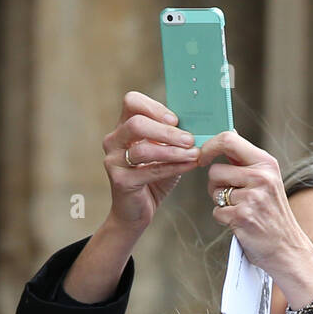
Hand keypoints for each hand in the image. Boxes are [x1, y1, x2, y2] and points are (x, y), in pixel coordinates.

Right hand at [103, 91, 199, 231]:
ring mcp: (114, 161)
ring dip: (172, 151)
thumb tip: (198, 123)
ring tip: (193, 153)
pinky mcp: (121, 181)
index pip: (132, 101)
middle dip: (166, 131)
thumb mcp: (162, 152)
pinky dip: (173, 167)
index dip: (154, 107)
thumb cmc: (151, 179)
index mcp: (123, 127)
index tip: (175, 119)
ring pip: (143, 149)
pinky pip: (150, 171)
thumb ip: (171, 137)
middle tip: (189, 138)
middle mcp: (113, 141)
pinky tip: (190, 165)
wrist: (135, 212)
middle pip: (137, 123)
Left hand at [197, 131, 312, 306]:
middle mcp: (261, 177)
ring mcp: (252, 197)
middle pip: (215, 170)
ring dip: (220, 202)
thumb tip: (228, 135)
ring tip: (240, 209)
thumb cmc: (273, 214)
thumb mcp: (268, 181)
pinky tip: (240, 222)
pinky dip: (223, 219)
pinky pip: (216, 211)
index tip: (203, 157)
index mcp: (266, 163)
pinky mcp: (242, 217)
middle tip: (231, 196)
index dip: (209, 147)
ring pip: (214, 191)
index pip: (229, 139)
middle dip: (216, 184)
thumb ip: (247, 161)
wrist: (287, 248)